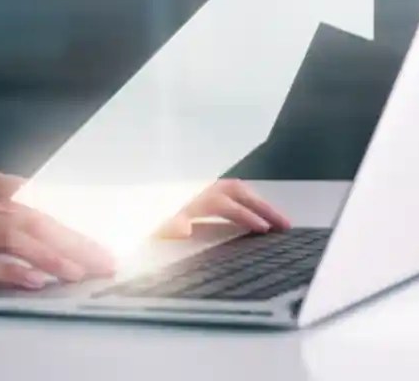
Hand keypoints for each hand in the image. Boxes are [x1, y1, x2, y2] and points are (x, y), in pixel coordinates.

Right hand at [0, 200, 115, 289]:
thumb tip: (32, 262)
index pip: (38, 218)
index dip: (73, 233)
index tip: (103, 249)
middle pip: (35, 225)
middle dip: (74, 243)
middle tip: (106, 263)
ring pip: (15, 240)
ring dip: (51, 255)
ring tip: (80, 272)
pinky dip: (11, 271)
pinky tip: (33, 281)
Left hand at [157, 179, 291, 237]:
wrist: (133, 207)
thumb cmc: (144, 219)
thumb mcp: (153, 226)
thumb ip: (168, 226)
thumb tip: (182, 228)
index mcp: (191, 197)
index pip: (228, 205)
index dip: (246, 216)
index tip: (264, 229)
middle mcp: (200, 188)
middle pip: (239, 193)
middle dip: (264, 208)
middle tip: (285, 225)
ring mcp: (201, 188)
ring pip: (236, 189)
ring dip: (258, 203)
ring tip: (278, 220)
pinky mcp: (200, 193)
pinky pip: (229, 192)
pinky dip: (246, 201)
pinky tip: (256, 215)